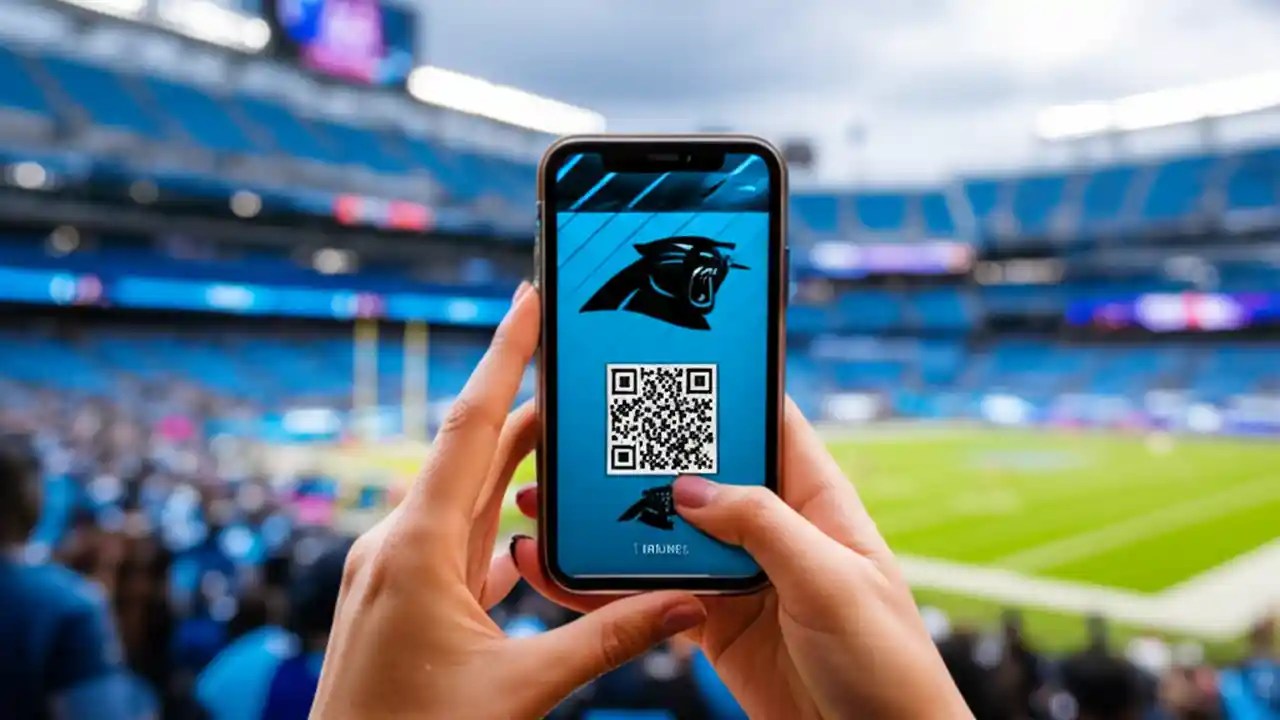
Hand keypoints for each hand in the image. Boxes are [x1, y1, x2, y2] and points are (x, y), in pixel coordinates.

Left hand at [312, 283, 706, 719]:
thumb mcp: (522, 689)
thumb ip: (607, 640)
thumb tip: (687, 606)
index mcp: (414, 548)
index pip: (469, 428)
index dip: (504, 358)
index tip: (527, 299)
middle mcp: (397, 546)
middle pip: (471, 454)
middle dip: (527, 406)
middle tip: (576, 362)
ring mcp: (395, 575)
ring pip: (466, 500)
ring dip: (516, 468)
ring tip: (570, 436)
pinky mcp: (402, 603)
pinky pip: (459, 547)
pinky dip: (501, 528)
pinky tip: (537, 529)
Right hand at [512, 398, 970, 718]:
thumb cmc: (885, 662)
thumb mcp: (830, 581)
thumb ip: (763, 526)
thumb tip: (690, 486)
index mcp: (814, 499)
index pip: (766, 420)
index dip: (721, 387)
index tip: (663, 358)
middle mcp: (772, 527)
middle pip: (698, 472)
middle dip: (640, 452)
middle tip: (576, 431)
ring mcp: (738, 574)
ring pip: (663, 531)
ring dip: (609, 518)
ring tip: (547, 497)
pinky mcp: (711, 619)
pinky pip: (650, 591)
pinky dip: (605, 583)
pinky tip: (564, 571)